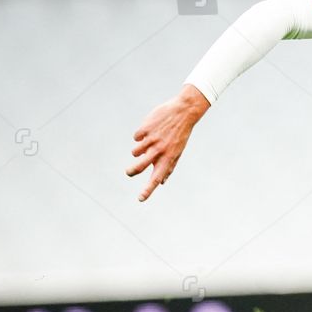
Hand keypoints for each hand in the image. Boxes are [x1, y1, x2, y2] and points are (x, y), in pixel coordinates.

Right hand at [127, 84, 209, 200]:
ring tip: (148, 142)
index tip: (140, 199)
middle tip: (128, 172)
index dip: (147, 190)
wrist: (183, 112)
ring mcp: (151, 139)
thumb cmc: (180, 134)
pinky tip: (150, 129)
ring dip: (138, 149)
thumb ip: (169, 167)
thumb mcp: (178, 151)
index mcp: (168, 158)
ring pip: (135, 151)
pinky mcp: (145, 128)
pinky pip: (136, 137)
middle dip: (131, 171)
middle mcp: (159, 151)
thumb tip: (161, 182)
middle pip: (139, 166)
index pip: (156, 178)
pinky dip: (140, 135)